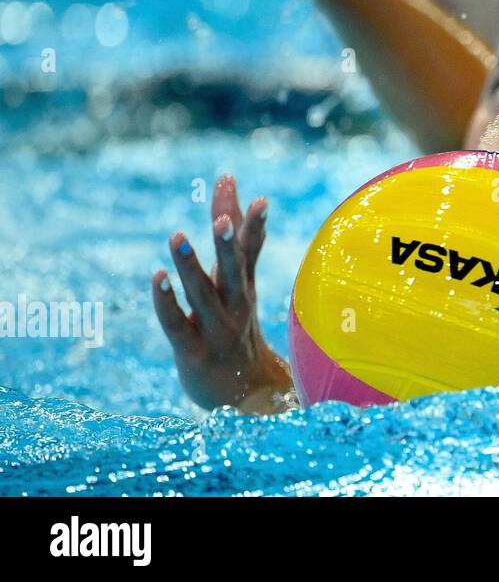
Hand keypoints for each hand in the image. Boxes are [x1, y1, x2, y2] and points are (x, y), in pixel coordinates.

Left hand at [152, 175, 293, 413]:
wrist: (245, 392)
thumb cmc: (236, 327)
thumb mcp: (238, 283)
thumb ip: (237, 238)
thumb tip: (234, 189)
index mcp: (246, 287)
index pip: (252, 251)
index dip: (254, 225)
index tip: (259, 198)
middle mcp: (237, 306)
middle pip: (234, 272)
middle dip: (228, 245)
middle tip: (221, 219)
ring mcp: (218, 330)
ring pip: (204, 296)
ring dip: (191, 268)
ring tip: (177, 237)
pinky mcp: (194, 352)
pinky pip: (178, 325)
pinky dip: (167, 303)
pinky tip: (156, 279)